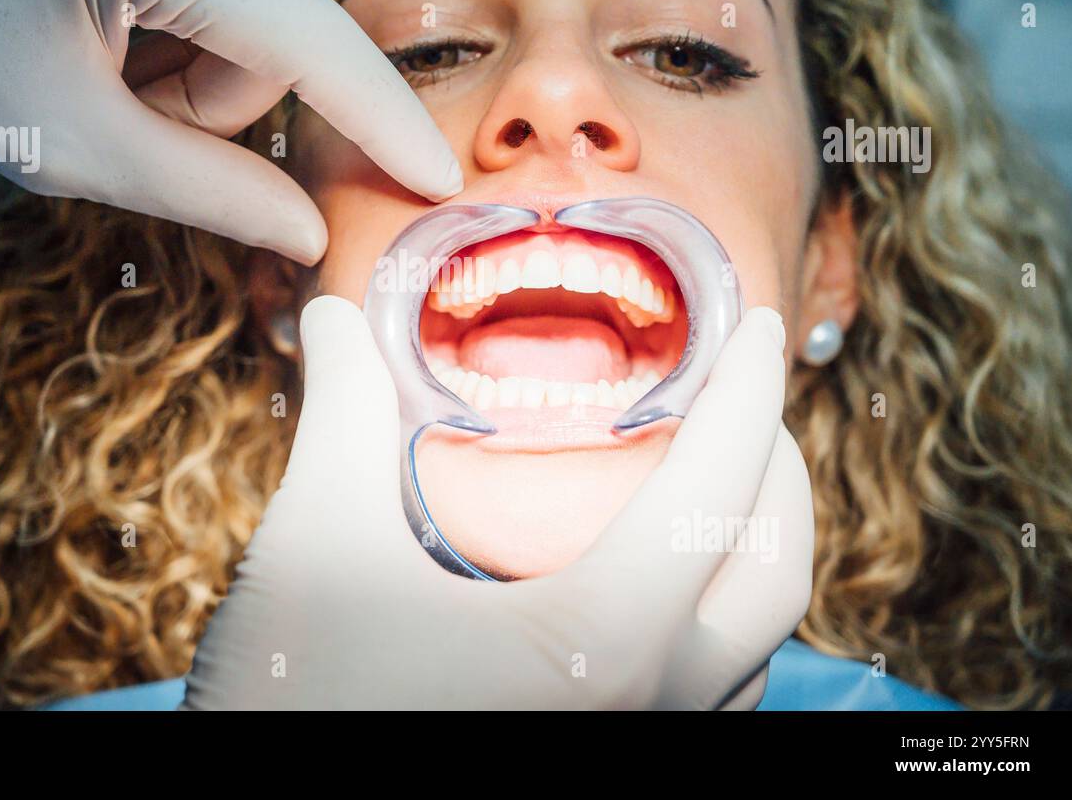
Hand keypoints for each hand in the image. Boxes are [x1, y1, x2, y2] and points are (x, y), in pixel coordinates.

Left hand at [0, 0, 461, 262]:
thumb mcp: (57, 134)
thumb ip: (199, 192)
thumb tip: (308, 231)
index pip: (304, 39)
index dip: (379, 119)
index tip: (438, 181)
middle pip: (284, 37)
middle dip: (219, 98)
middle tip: (119, 93)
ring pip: (272, 8)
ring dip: (206, 56)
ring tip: (106, 41)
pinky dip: (200, 12)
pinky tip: (123, 0)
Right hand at [182, 297, 813, 708]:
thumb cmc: (295, 708)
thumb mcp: (315, 551)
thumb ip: (342, 418)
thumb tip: (336, 316)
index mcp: (600, 643)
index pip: (713, 487)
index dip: (748, 389)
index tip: (756, 323)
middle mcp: (652, 711)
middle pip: (775, 571)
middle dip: (776, 466)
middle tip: (741, 394)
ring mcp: (642, 754)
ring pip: (757, 646)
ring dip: (753, 545)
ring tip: (713, 475)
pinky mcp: (613, 773)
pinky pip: (713, 695)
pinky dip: (717, 619)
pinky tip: (657, 583)